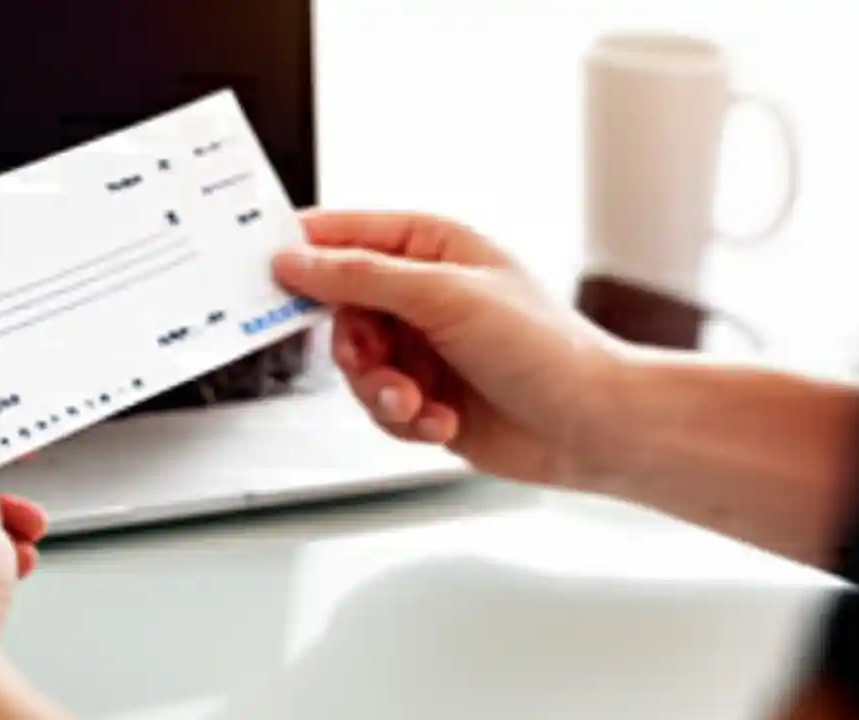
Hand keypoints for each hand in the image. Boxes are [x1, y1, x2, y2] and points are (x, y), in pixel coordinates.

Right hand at [273, 211, 622, 483]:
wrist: (591, 427)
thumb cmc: (545, 347)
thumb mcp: (443, 296)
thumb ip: (361, 277)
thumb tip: (297, 261)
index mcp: (430, 246)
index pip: (344, 235)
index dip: (303, 252)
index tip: (267, 274)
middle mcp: (423, 292)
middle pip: (340, 310)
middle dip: (356, 348)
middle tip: (377, 362)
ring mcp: (423, 345)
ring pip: (355, 366)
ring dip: (382, 391)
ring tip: (419, 403)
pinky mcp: (425, 394)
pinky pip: (378, 405)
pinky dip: (404, 418)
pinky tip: (441, 422)